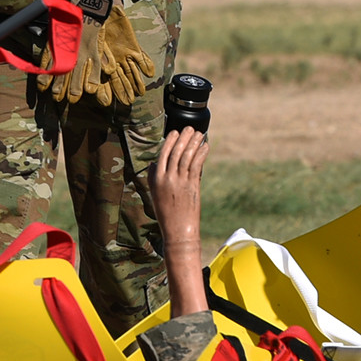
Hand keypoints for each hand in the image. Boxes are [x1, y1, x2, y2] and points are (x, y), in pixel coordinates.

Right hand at [149, 125, 210, 317]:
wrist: (178, 232)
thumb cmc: (167, 213)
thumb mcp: (155, 194)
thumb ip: (155, 178)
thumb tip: (154, 164)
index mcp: (155, 179)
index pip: (162, 154)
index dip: (170, 141)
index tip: (175, 132)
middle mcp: (167, 179)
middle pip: (176, 152)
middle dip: (184, 138)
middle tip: (190, 128)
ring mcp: (180, 182)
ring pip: (187, 156)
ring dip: (194, 143)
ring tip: (199, 134)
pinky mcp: (192, 186)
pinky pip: (197, 165)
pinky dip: (202, 153)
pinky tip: (205, 146)